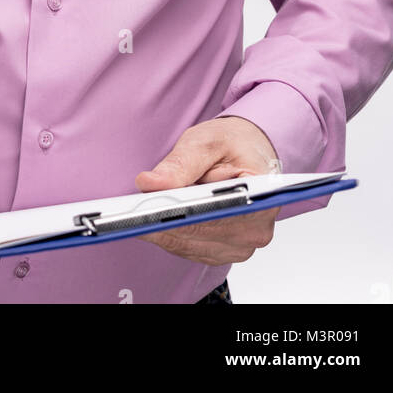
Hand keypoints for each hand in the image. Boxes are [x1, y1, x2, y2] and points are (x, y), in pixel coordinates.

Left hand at [133, 116, 280, 265]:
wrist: (246, 150)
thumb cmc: (232, 143)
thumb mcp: (206, 141)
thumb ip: (180, 164)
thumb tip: (150, 184)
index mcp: (260, 199)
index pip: (216, 215)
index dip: (181, 214)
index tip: (149, 211)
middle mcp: (255, 231)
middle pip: (201, 234)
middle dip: (166, 222)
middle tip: (132, 212)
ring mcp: (241, 245)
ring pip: (191, 246)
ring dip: (165, 231)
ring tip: (138, 215)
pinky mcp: (223, 251)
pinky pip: (190, 249)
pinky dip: (170, 236)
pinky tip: (153, 221)